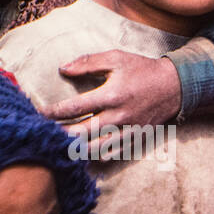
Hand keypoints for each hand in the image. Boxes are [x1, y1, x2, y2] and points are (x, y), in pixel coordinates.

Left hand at [44, 50, 181, 151]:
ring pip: (95, 149)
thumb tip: (62, 68)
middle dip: (59, 134)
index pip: (75, 107)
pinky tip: (81, 153)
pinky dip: (94, 156)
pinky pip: (110, 154)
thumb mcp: (116, 58)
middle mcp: (118, 116)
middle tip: (43, 134)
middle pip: (81, 133)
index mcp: (111, 95)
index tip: (39, 114)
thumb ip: (88, 62)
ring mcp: (126, 131)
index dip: (54, 112)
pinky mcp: (133, 139)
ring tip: (58, 146)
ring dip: (74, 149)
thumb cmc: (142, 69)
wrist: (173, 87)